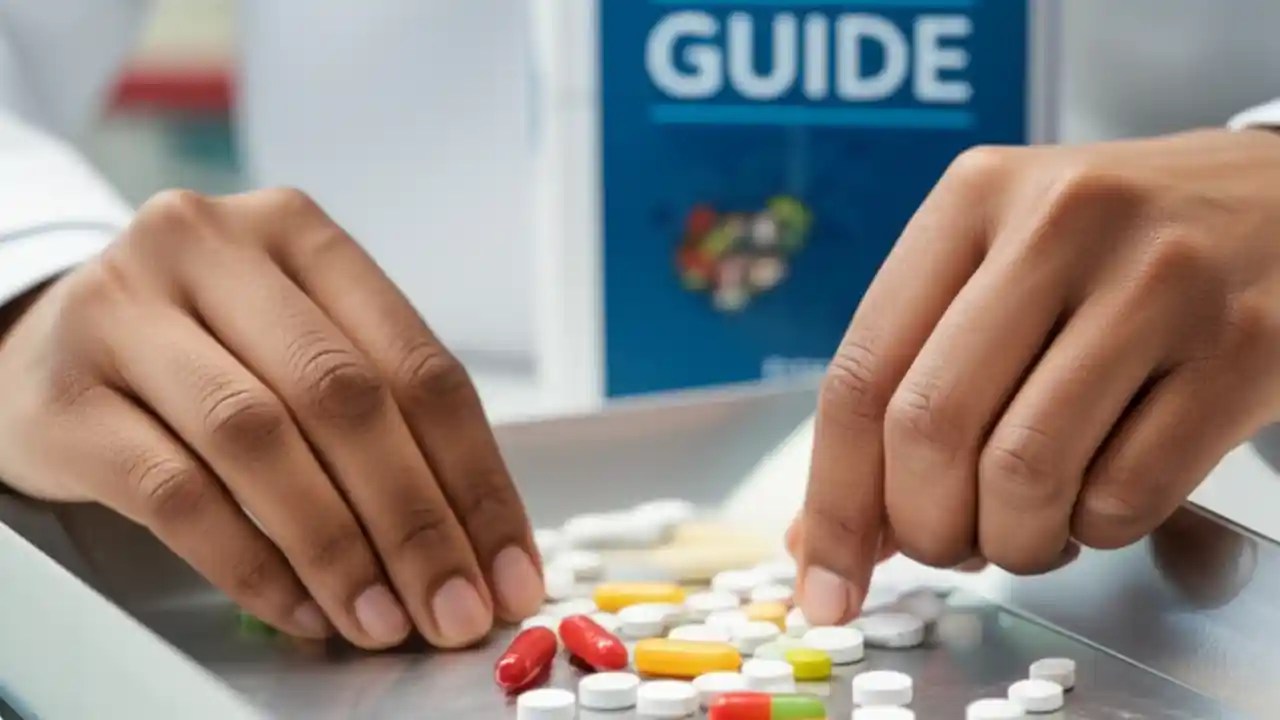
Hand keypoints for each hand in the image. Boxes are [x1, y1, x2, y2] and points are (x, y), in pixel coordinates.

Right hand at [0, 189, 543, 647]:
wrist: (42, 348)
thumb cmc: (202, 353)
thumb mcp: (295, 346)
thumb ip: (380, 418)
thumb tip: (472, 546)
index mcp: (299, 233)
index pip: (418, 364)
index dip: (474, 478)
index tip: (506, 565)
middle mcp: (211, 247)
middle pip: (344, 397)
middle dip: (414, 521)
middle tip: (450, 609)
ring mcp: (126, 311)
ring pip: (258, 439)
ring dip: (336, 547)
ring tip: (378, 618)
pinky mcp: (64, 395)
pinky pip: (175, 493)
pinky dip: (250, 562)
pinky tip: (298, 607)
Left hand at [797, 129, 1279, 623]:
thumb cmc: (1115, 251)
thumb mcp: (999, 270)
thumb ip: (908, 383)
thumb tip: (820, 534)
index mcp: (974, 197)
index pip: (860, 375)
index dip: (832, 501)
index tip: (824, 581)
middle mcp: (1058, 224)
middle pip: (929, 427)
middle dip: (922, 527)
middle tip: (945, 546)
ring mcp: (1158, 282)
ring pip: (1024, 472)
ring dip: (1009, 540)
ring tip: (1024, 527)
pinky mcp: (1242, 348)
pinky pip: (1123, 495)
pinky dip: (1093, 531)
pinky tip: (1097, 500)